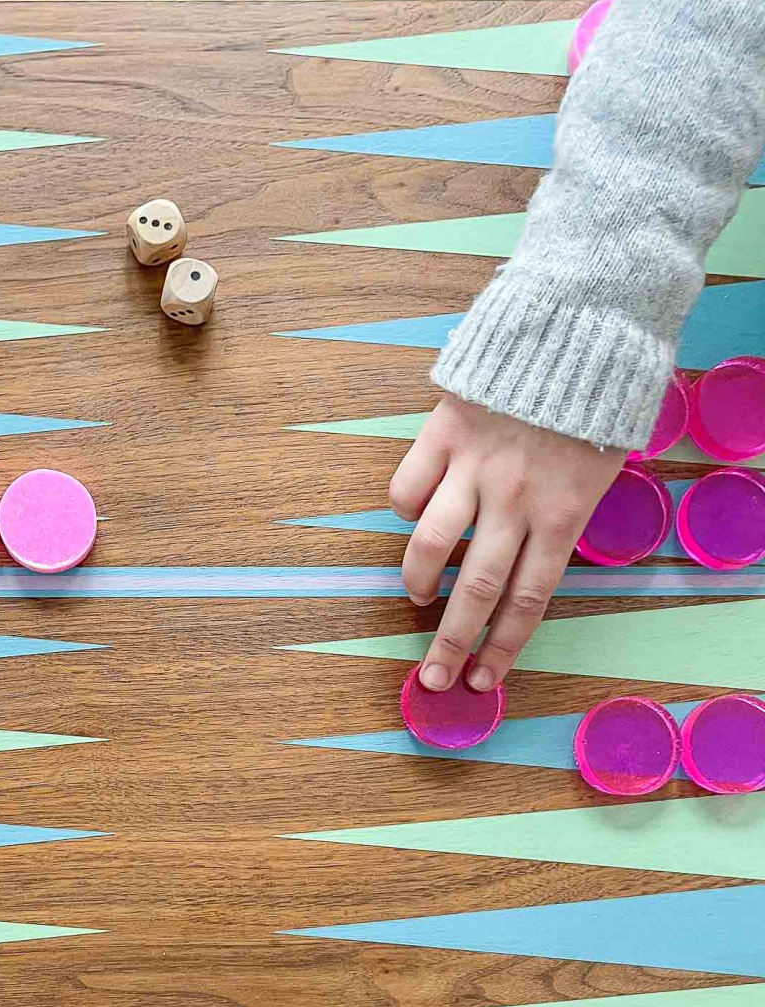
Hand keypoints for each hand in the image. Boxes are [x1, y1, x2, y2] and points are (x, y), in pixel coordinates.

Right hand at [388, 394, 624, 690]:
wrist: (580, 327)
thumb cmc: (596, 401)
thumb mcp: (601, 470)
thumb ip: (564, 518)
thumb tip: (528, 564)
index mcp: (562, 514)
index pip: (527, 600)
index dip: (502, 647)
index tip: (484, 679)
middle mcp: (515, 500)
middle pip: (476, 589)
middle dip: (451, 642)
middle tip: (433, 677)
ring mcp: (475, 467)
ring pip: (430, 543)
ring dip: (419, 579)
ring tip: (418, 595)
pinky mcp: (444, 432)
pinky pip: (408, 486)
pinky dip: (405, 507)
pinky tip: (412, 514)